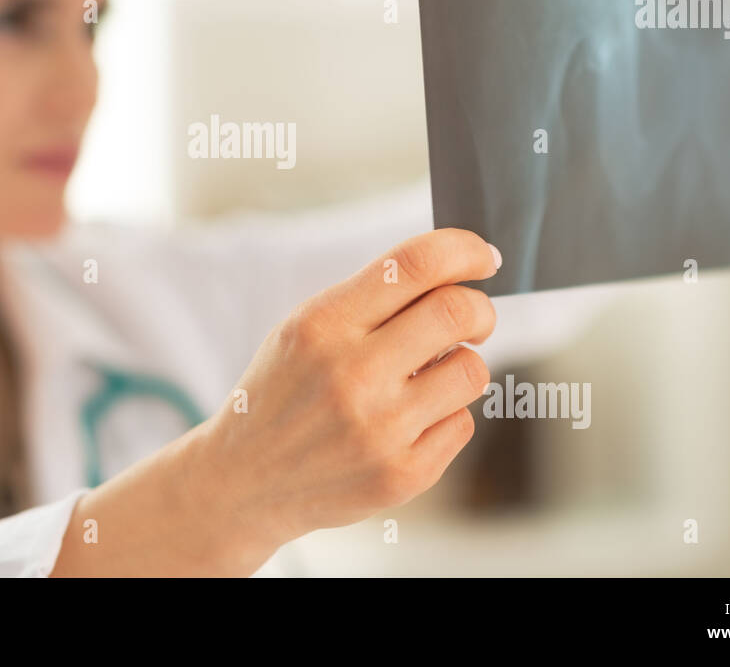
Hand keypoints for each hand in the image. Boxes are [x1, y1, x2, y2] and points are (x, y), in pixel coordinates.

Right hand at [201, 227, 498, 548]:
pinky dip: (444, 416)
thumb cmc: (285, 391)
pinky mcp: (402, 475)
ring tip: (427, 376)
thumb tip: (455, 271)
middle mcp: (353, 374)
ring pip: (473, 370)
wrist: (246, 480)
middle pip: (459, 312)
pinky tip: (407, 422)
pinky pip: (462, 423)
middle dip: (480, 308)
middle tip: (474, 318)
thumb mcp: (303, 327)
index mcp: (324, 324)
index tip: (483, 257)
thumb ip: (371, 298)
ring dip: (462, 365)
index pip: (417, 265)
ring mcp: (380, 429)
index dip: (464, 251)